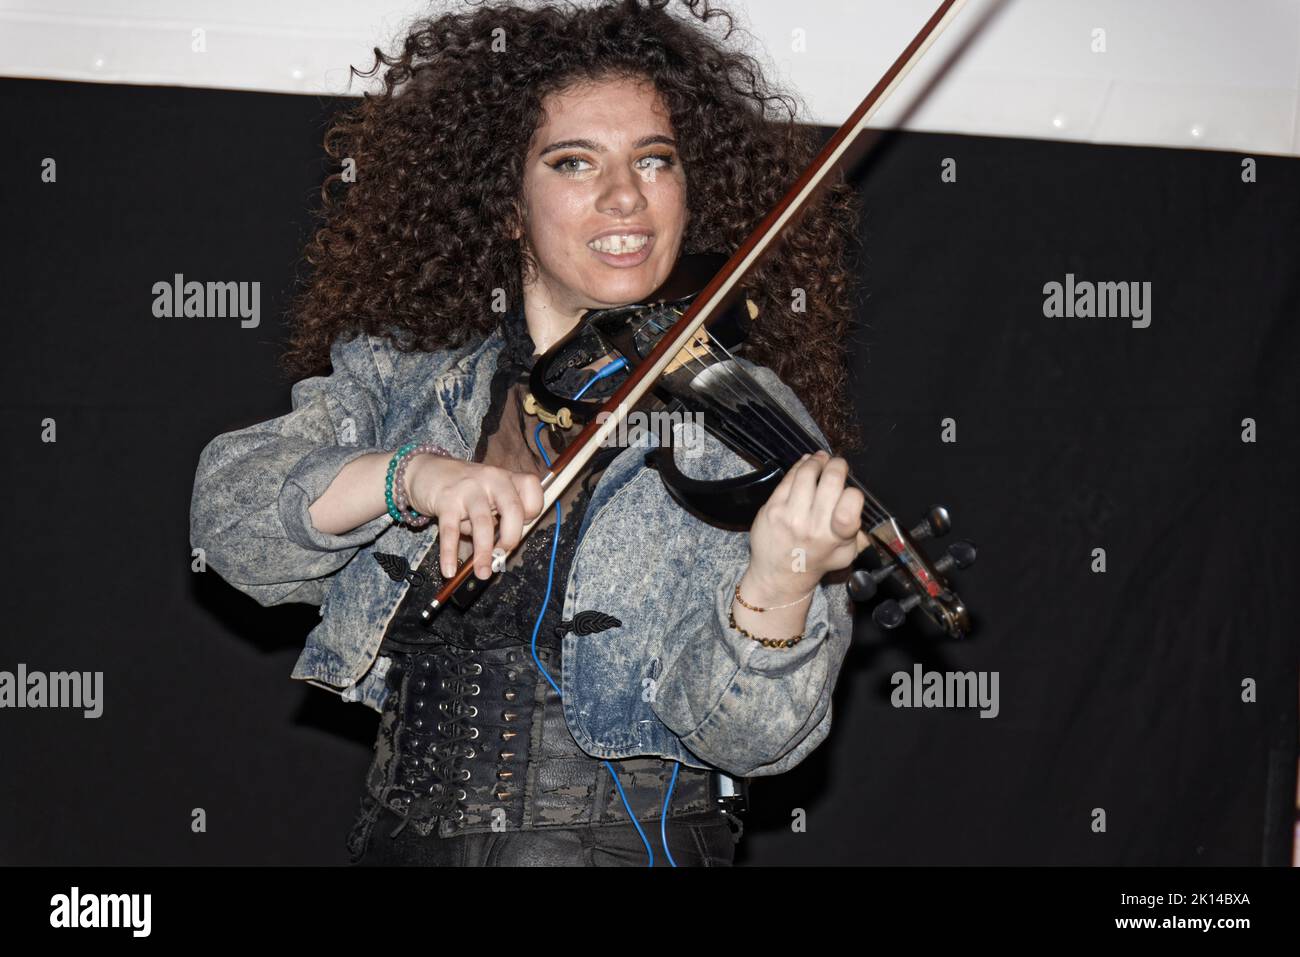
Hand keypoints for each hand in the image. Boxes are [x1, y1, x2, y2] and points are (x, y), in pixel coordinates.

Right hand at [405, 454, 544, 579]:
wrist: (426, 470)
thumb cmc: (465, 487)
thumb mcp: (489, 493)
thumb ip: (499, 515)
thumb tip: (504, 550)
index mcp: (507, 478)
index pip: (532, 491)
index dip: (532, 512)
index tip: (523, 526)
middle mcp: (492, 479)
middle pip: (513, 509)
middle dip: (511, 538)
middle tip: (503, 555)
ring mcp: (468, 489)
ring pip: (482, 523)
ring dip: (484, 553)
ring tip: (483, 572)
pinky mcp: (446, 500)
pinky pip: (450, 531)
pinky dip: (449, 553)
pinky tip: (449, 569)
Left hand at [747, 450, 869, 598]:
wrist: (779, 575)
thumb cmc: (815, 561)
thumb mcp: (846, 554)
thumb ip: (856, 530)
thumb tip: (856, 500)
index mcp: (835, 536)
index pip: (852, 501)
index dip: (853, 491)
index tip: (849, 490)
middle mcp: (812, 525)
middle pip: (831, 479)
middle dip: (837, 465)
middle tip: (837, 464)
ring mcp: (790, 515)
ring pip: (807, 473)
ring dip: (816, 461)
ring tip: (820, 460)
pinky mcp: (772, 509)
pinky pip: (788, 478)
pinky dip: (798, 467)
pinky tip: (804, 465)